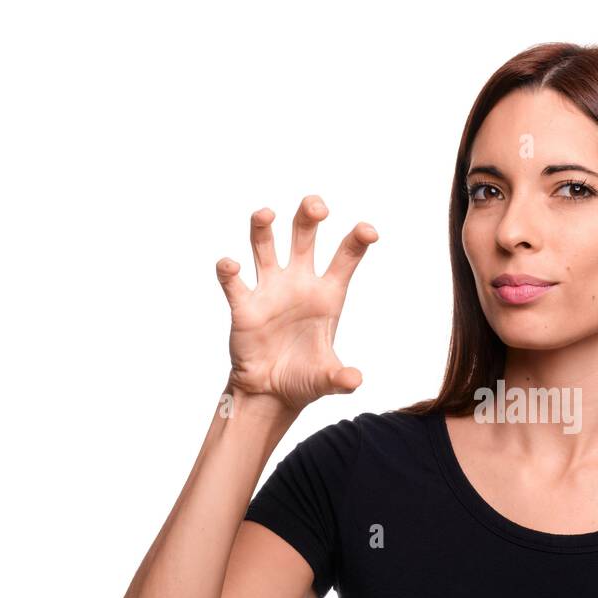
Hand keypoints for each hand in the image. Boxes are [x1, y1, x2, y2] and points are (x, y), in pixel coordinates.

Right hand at [218, 195, 376, 411]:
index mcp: (327, 295)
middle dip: (309, 216)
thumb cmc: (303, 379)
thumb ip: (340, 379)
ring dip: (262, 227)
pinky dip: (228, 270)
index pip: (345, 258)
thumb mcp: (326, 380)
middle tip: (317, 205)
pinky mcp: (244, 306)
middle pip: (304, 237)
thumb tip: (354, 381)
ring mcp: (270, 290)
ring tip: (266, 213)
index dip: (357, 240)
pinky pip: (234, 282)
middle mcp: (299, 284)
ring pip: (264, 246)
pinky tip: (230, 265)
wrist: (271, 392)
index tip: (369, 230)